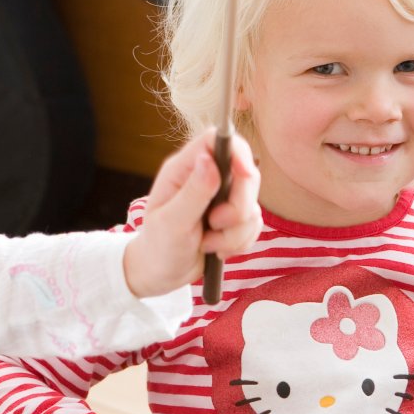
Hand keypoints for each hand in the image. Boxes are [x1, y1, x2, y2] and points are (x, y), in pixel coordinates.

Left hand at [123, 128, 261, 297]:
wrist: (161, 273)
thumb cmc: (158, 246)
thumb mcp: (171, 222)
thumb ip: (193, 193)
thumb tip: (208, 160)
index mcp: (184, 169)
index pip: (218, 140)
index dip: (238, 152)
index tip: (245, 174)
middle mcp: (206, 177)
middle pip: (246, 174)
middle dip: (238, 208)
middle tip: (215, 225)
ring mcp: (223, 197)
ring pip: (252, 205)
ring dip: (234, 233)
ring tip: (207, 244)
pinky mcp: (235, 217)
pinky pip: (254, 225)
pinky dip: (239, 243)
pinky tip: (217, 250)